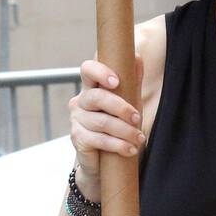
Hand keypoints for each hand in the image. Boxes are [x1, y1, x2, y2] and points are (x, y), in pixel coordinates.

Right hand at [69, 52, 145, 186]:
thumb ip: (132, 80)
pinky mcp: (77, 139)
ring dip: (125, 131)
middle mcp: (80, 101)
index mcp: (91, 87)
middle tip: (138, 119)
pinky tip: (130, 149)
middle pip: (97, 97)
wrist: (104, 159)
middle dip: (122, 108)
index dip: (100, 72)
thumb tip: (137, 56)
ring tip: (140, 138)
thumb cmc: (118, 124)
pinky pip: (99, 140)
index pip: (87, 69)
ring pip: (102, 122)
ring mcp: (76, 120)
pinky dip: (118, 145)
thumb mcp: (128, 101)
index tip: (117, 81)